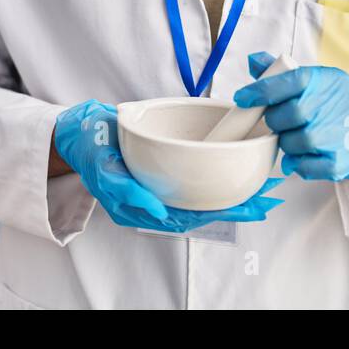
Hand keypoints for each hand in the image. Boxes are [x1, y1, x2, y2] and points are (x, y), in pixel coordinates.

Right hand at [53, 99, 284, 231]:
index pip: (188, 218)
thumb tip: (157, 209)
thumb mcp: (102, 166)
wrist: (80, 130)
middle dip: (235, 207)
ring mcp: (158, 188)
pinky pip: (194, 182)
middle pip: (201, 211)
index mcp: (139, 208)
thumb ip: (125, 189)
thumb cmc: (90, 146)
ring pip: (200, 199)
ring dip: (231, 195)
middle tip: (267, 200)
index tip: (249, 208)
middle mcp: (152, 202)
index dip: (221, 214)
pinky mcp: (162, 172)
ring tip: (262, 190)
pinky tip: (236, 172)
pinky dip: (217, 180)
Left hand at [234, 52, 348, 181]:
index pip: (284, 82)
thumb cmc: (337, 102)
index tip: (242, 98)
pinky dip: (298, 164)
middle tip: (280, 120)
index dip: (259, 91)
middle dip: (275, 120)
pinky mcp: (338, 162)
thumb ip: (281, 72)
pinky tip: (303, 155)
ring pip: (291, 143)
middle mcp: (328, 106)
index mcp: (321, 81)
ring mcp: (334, 136)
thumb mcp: (316, 78)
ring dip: (287, 142)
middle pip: (283, 116)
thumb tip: (253, 61)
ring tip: (296, 136)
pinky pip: (304, 167)